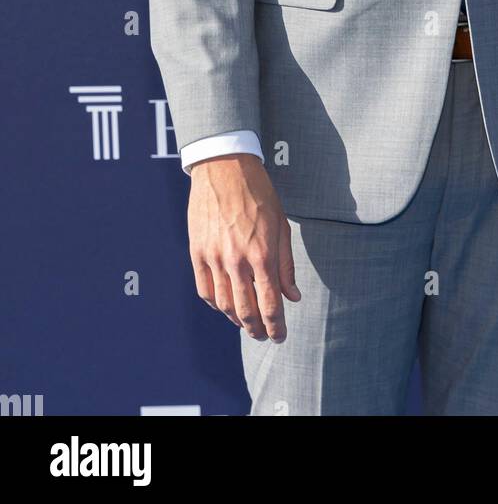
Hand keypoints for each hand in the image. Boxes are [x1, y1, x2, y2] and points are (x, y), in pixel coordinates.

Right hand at [188, 153, 299, 341]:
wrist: (224, 167)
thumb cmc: (258, 193)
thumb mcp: (281, 224)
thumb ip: (286, 264)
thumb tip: (293, 296)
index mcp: (262, 254)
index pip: (271, 305)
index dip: (277, 327)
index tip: (280, 337)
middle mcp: (237, 260)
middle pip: (246, 311)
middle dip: (257, 329)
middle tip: (263, 335)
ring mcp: (214, 257)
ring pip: (224, 305)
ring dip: (236, 320)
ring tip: (246, 323)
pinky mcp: (197, 251)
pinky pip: (204, 289)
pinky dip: (215, 304)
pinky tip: (224, 305)